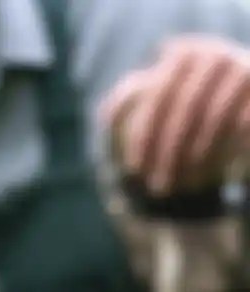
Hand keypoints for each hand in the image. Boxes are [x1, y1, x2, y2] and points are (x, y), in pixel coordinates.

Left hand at [101, 37, 249, 193]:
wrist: (240, 99)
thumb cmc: (184, 107)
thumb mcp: (155, 104)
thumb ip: (124, 104)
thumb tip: (106, 115)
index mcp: (182, 53)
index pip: (157, 99)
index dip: (144, 135)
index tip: (135, 169)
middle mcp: (215, 55)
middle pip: (185, 109)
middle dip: (169, 152)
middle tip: (159, 188)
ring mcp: (243, 69)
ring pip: (215, 117)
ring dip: (199, 156)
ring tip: (187, 187)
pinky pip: (244, 123)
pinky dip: (234, 147)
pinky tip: (223, 176)